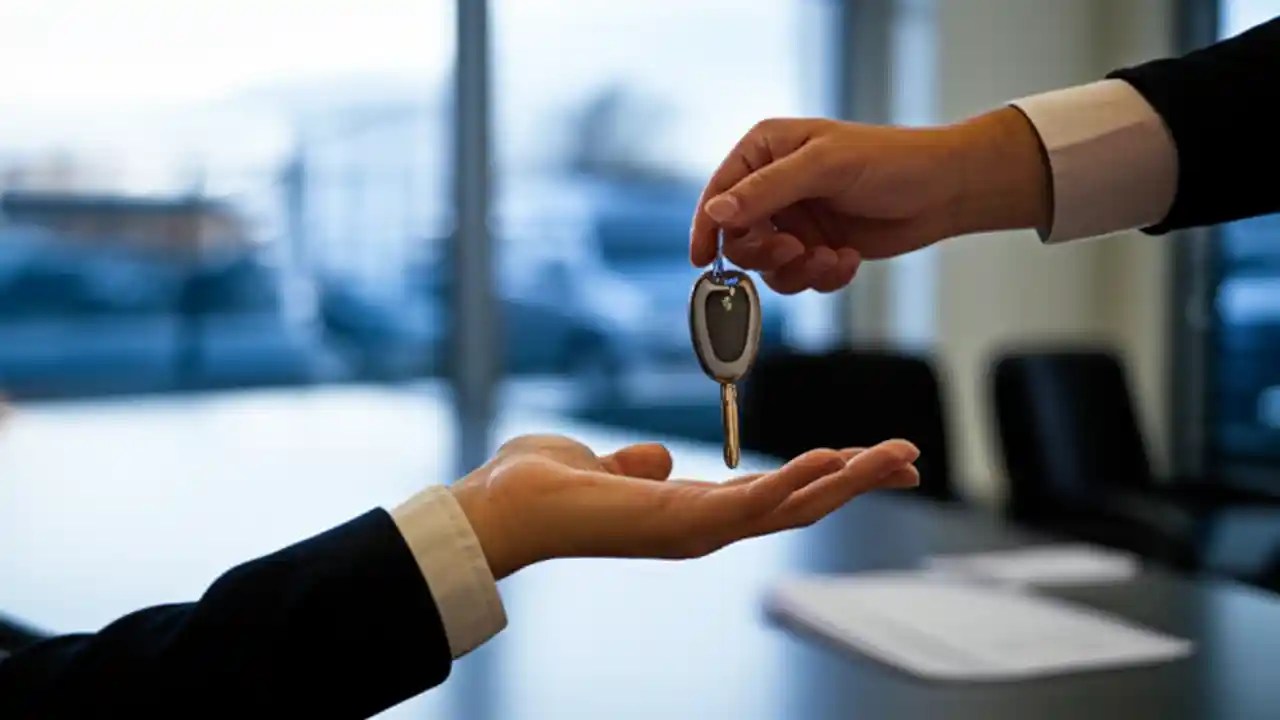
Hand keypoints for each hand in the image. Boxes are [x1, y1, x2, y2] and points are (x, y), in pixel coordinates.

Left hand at [450, 434, 919, 578]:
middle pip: (801, 504)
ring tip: (899, 454)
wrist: (501, 506)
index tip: (866, 456)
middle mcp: (705, 527)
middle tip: (910, 456)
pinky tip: (835, 462)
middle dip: (858, 480)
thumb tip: (653, 455)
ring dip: (849, 479)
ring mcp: (699, 530)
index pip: (775, 494)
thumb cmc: (540, 487)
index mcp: (691, 510)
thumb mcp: (603, 465)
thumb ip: (635, 464)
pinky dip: (799, 483)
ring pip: (794, 507)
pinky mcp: (685, 524)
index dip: (824, 476)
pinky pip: (757, 504)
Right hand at [689, 108, 1051, 293]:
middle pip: (739, 237)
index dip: (707, 227)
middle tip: (794, 251)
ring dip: (798, 270)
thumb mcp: (824, 166)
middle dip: (766, 252)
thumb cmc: (891, 161)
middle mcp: (774, 186)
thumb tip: (716, 213)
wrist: (944, 190)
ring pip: (768, 265)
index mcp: (766, 151)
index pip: (719, 192)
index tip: (702, 259)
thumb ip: (766, 190)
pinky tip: (848, 259)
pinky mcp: (816, 247)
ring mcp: (796, 219)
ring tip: (829, 258)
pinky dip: (822, 275)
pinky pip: (799, 277)